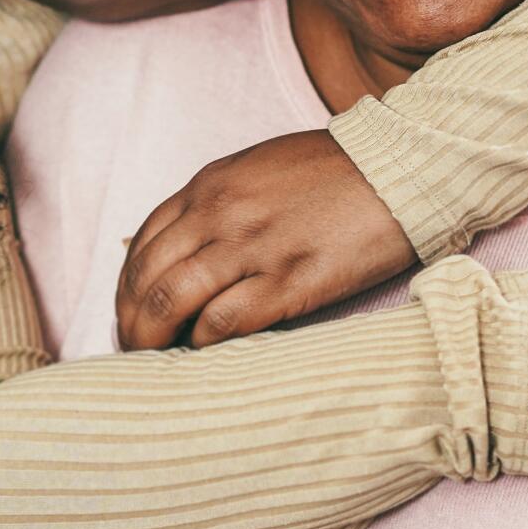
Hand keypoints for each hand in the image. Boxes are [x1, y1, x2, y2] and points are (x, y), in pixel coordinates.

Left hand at [116, 130, 416, 350]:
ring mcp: (254, 247)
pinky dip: (204, 344)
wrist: (400, 167)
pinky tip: (207, 353)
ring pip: (172, 302)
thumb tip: (190, 250)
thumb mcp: (261, 169)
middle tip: (135, 349)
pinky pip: (224, 322)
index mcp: (211, 186)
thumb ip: (220, 204)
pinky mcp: (290, 280)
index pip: (143, 243)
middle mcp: (221, 214)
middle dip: (131, 321)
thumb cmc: (337, 170)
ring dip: (154, 340)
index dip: (127, 287)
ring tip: (157, 361)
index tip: (132, 313)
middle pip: (147, 278)